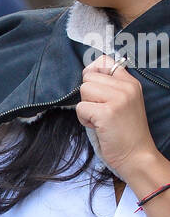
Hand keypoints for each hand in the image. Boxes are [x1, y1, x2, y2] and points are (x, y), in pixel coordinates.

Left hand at [76, 56, 157, 179]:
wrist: (136, 156)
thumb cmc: (125, 132)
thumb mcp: (124, 103)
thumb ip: (110, 87)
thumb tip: (87, 75)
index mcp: (130, 83)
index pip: (104, 60)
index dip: (92, 74)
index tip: (96, 92)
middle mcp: (126, 87)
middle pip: (88, 77)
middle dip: (88, 96)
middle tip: (100, 111)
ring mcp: (118, 99)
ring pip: (83, 90)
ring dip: (85, 108)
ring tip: (99, 119)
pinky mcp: (107, 112)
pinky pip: (81, 108)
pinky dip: (84, 119)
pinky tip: (98, 127)